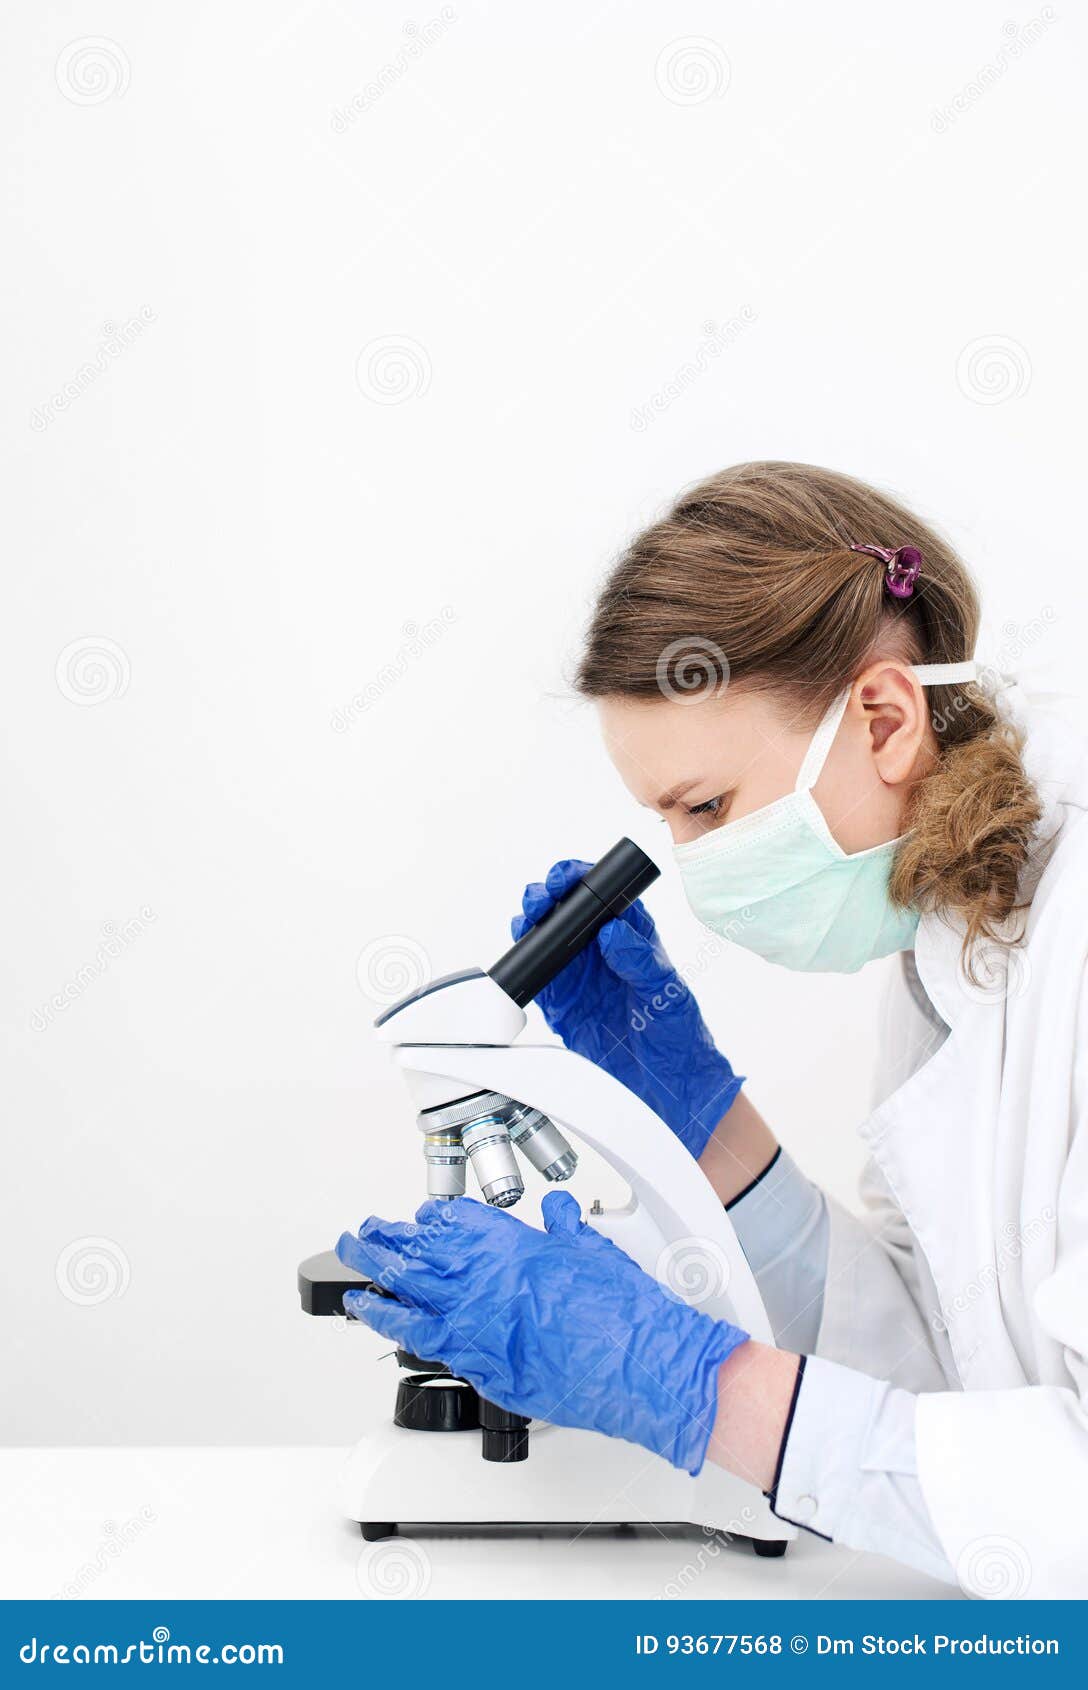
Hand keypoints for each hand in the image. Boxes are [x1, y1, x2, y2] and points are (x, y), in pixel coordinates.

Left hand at [337, 1193, 748, 1474]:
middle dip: (383, 1243)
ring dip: (375, 1282)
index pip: (455, 1223)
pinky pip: (428, 1342)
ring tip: (352, 1272)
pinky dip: (397, 1328)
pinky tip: (378, 1321)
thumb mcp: (594, 1249)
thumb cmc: (626, 1312)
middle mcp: (487, 1286)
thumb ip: (565, 1228)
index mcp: (513, 1248)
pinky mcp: (485, 1369)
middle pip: (419, 1257)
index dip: (429, 1220)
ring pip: (409, 1299)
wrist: (642, 1366)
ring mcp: (480, 1329)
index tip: (415, 1218)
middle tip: (360, 1234)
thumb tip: (555, 1212)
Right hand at [513, 859, 742, 1157]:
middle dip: (549, 894)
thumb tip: (613, 930)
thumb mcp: (666, 990)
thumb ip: (639, 959)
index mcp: (632, 936)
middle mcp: (602, 950)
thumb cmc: (679, 1034)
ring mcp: (580, 976)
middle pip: (566, 909)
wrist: (668, 1088)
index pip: (603, 895)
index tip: (568, 877)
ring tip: (529, 916)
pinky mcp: (562, 1004)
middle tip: (544, 896)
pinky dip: (524, 959)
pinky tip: (521, 947)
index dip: (581, 878)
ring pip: (546, 937)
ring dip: (532, 921)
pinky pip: (537, 975)